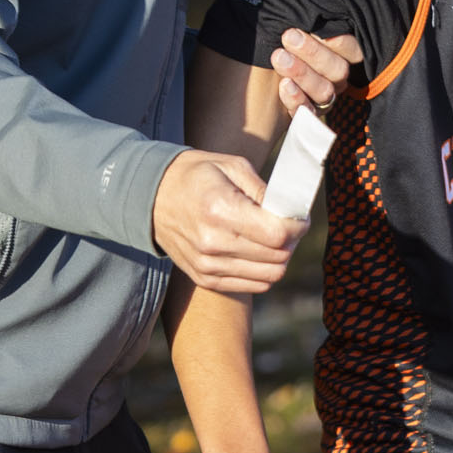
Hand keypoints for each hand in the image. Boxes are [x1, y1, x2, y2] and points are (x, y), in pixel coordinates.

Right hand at [152, 150, 305, 293]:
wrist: (152, 197)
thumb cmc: (197, 176)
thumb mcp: (232, 166)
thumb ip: (264, 191)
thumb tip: (291, 212)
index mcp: (220, 210)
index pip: (277, 234)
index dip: (297, 226)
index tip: (300, 217)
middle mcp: (212, 243)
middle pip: (277, 258)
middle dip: (292, 241)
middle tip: (289, 225)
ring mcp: (207, 265)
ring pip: (269, 276)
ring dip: (280, 258)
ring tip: (274, 239)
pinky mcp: (204, 278)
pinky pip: (253, 285)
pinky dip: (264, 271)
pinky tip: (259, 252)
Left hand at [270, 28, 362, 115]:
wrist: (251, 77)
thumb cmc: (275, 38)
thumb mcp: (291, 25)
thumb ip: (303, 19)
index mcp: (340, 53)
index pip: (353, 50)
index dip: (341, 42)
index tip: (318, 28)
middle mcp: (336, 77)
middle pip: (338, 70)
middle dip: (314, 53)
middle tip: (289, 36)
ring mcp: (323, 97)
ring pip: (325, 91)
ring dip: (302, 73)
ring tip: (279, 58)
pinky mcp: (306, 114)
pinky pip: (308, 113)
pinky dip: (297, 99)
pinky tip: (284, 86)